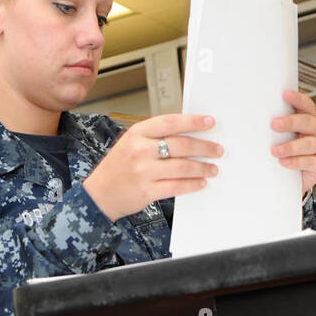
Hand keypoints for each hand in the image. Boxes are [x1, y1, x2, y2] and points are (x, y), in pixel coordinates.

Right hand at [83, 113, 221, 222]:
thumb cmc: (118, 167)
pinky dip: (192, 184)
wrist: (99, 194)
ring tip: (212, 168)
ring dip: (202, 167)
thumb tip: (188, 135)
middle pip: (181, 145)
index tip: (209, 122)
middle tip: (217, 149)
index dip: (193, 121)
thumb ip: (155, 137)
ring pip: (182, 167)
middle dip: (204, 147)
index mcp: (137, 133)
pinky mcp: (146, 191)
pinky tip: (200, 182)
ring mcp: (143, 171)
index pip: (171, 122)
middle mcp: (140, 150)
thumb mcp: (131, 143)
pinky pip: (176, 186)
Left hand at [270, 89, 315, 195]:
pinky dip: (296, 162)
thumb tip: (252, 116)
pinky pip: (310, 162)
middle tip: (274, 124)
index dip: (297, 99)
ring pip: (309, 144)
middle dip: (291, 122)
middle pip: (308, 123)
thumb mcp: (282, 136)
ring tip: (275, 150)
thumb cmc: (287, 151)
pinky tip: (284, 162)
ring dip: (291, 146)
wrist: (294, 177)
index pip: (307, 106)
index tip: (285, 94)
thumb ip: (276, 126)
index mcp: (310, 119)